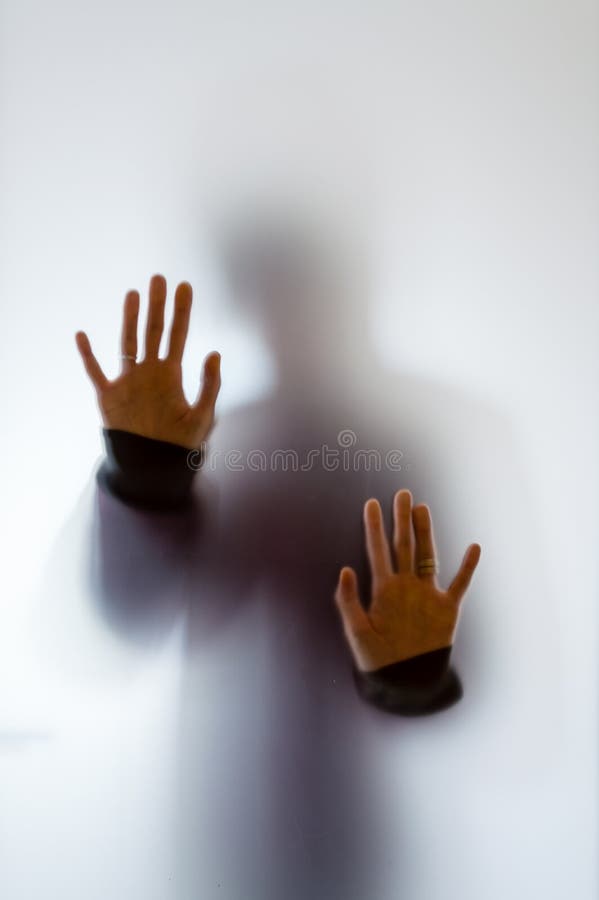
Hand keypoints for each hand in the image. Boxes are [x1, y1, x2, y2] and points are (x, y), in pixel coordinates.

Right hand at [75, 274, 220, 449]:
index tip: (185, 287)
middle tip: (159, 278)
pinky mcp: (109, 396)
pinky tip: (82, 335)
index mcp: (171, 375)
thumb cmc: (180, 445)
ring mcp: (128, 381)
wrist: (154, 466)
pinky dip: (88, 355)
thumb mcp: (203, 416)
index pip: (178, 335)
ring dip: (129, 319)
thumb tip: (214, 353)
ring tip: (133, 293)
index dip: (182, 311)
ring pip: (127, 342)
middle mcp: (149, 372)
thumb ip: (210, 385)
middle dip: (157, 305)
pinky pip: (96, 371)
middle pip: (153, 331)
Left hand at [335, 489, 480, 670]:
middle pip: (404, 545)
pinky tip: (473, 547)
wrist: (405, 680)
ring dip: (426, 532)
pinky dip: (467, 566)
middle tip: (402, 494)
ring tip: (423, 508)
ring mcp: (427, 594)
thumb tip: (345, 569)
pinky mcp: (447, 608)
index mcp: (383, 589)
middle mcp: (406, 585)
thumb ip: (349, 601)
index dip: (374, 527)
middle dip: (402, 519)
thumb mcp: (357, 631)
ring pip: (427, 555)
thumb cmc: (378, 659)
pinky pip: (459, 583)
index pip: (378, 551)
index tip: (371, 504)